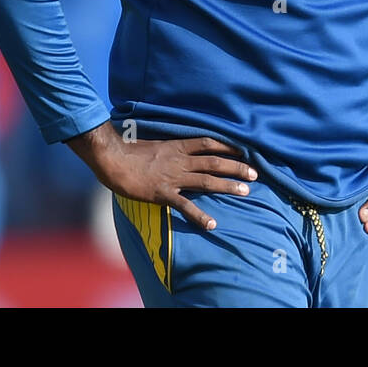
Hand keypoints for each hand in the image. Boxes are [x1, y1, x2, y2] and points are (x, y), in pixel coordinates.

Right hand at [66, 121, 256, 230]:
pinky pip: (185, 205)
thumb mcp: (150, 142)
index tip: (244, 148)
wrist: (112, 159)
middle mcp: (179, 160)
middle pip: (214, 162)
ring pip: (207, 180)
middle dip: (237, 166)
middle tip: (255, 173)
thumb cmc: (126, 150)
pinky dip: (199, 215)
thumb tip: (170, 146)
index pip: (208, 143)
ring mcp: (173, 177)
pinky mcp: (164, 193)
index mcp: (176, 146)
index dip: (227, 146)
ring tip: (246, 191)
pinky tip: (212, 224)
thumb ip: (164, 146)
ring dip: (228, 186)